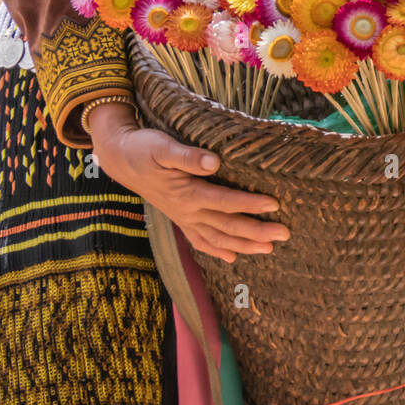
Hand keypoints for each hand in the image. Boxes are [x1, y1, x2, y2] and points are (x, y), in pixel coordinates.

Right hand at [85, 100, 287, 263]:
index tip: (274, 205)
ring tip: (269, 249)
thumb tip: (214, 162)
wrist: (119, 158)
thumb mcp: (162, 147)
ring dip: (243, 245)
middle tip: (284, 234)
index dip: (250, 204)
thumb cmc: (143, 149)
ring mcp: (183, 217)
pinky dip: (216, 250)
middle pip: (227, 226)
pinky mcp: (180, 217)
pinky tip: (232, 257)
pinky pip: (200, 240)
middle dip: (256, 232)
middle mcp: (187, 211)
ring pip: (217, 238)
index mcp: (186, 194)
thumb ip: (188, 157)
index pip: (225, 202)